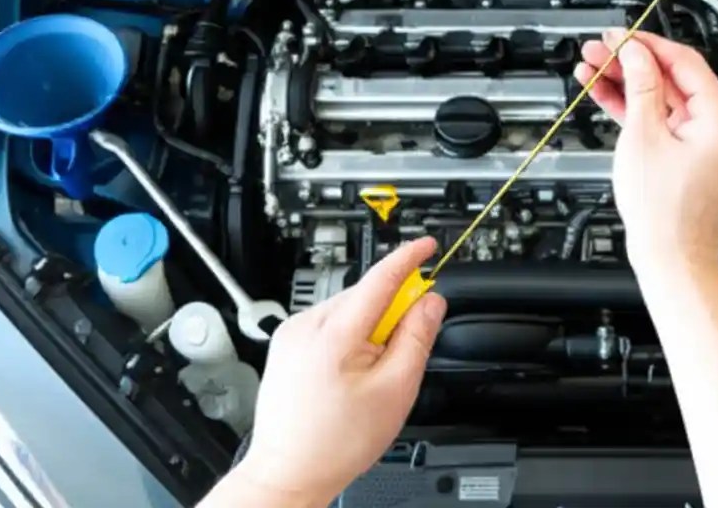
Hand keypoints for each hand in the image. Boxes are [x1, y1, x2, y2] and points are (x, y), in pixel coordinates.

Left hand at [230, 238, 446, 504]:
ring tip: (371, 376)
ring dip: (370, 329)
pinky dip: (349, 339)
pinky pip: (329, 327)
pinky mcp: (286, 347)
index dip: (409, 258)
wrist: (289, 472)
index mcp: (334, 334)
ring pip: (348, 312)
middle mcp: (306, 326)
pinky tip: (351, 375)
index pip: (380, 278)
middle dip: (392, 313)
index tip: (427, 245)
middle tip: (404, 351)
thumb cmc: (335, 442)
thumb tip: (431, 302)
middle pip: (365, 296)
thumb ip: (417, 338)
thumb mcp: (395, 389)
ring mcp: (292, 336)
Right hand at [574, 31, 717, 273]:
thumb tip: (637, 53)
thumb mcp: (644, 138)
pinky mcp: (687, 156)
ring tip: (592, 68)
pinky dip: (634, 110)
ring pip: (662, 99)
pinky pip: (660, 122)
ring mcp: (703, 143)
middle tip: (600, 50)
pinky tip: (605, 94)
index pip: (686, 63)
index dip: (648, 45)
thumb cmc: (665, 214)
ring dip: (627, 83)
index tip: (620, 36)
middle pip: (672, 79)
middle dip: (631, 62)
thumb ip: (641, 88)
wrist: (669, 259)